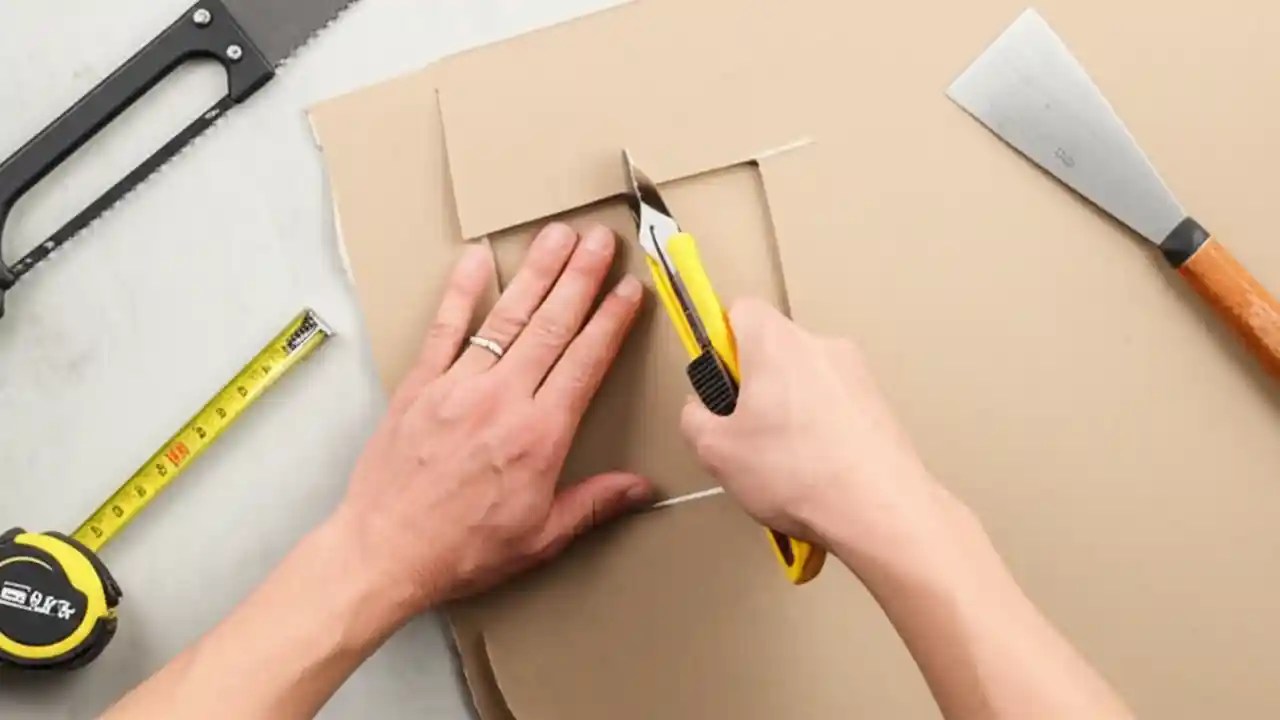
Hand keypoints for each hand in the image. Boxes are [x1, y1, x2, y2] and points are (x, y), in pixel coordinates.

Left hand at [336, 223, 652, 611]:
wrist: (384, 552)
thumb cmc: (461, 550)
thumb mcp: (540, 537)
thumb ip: (594, 504)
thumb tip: (642, 488)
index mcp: (540, 436)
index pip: (586, 362)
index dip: (611, 321)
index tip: (628, 290)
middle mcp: (502, 400)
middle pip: (552, 326)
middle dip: (581, 278)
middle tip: (600, 241)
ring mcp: (458, 387)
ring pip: (507, 318)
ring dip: (537, 273)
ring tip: (557, 236)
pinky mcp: (419, 386)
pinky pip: (444, 329)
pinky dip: (461, 292)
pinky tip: (476, 260)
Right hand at [680, 299, 957, 560]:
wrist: (878, 510)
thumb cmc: (797, 473)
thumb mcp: (716, 451)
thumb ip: (694, 417)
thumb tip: (701, 408)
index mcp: (777, 343)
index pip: (740, 309)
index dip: (721, 340)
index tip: (717, 379)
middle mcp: (820, 345)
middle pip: (774, 347)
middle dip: (754, 383)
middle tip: (745, 429)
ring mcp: (856, 373)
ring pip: (804, 378)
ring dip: (787, 408)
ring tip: (782, 460)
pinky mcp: (878, 402)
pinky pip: (833, 403)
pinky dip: (819, 427)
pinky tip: (813, 469)